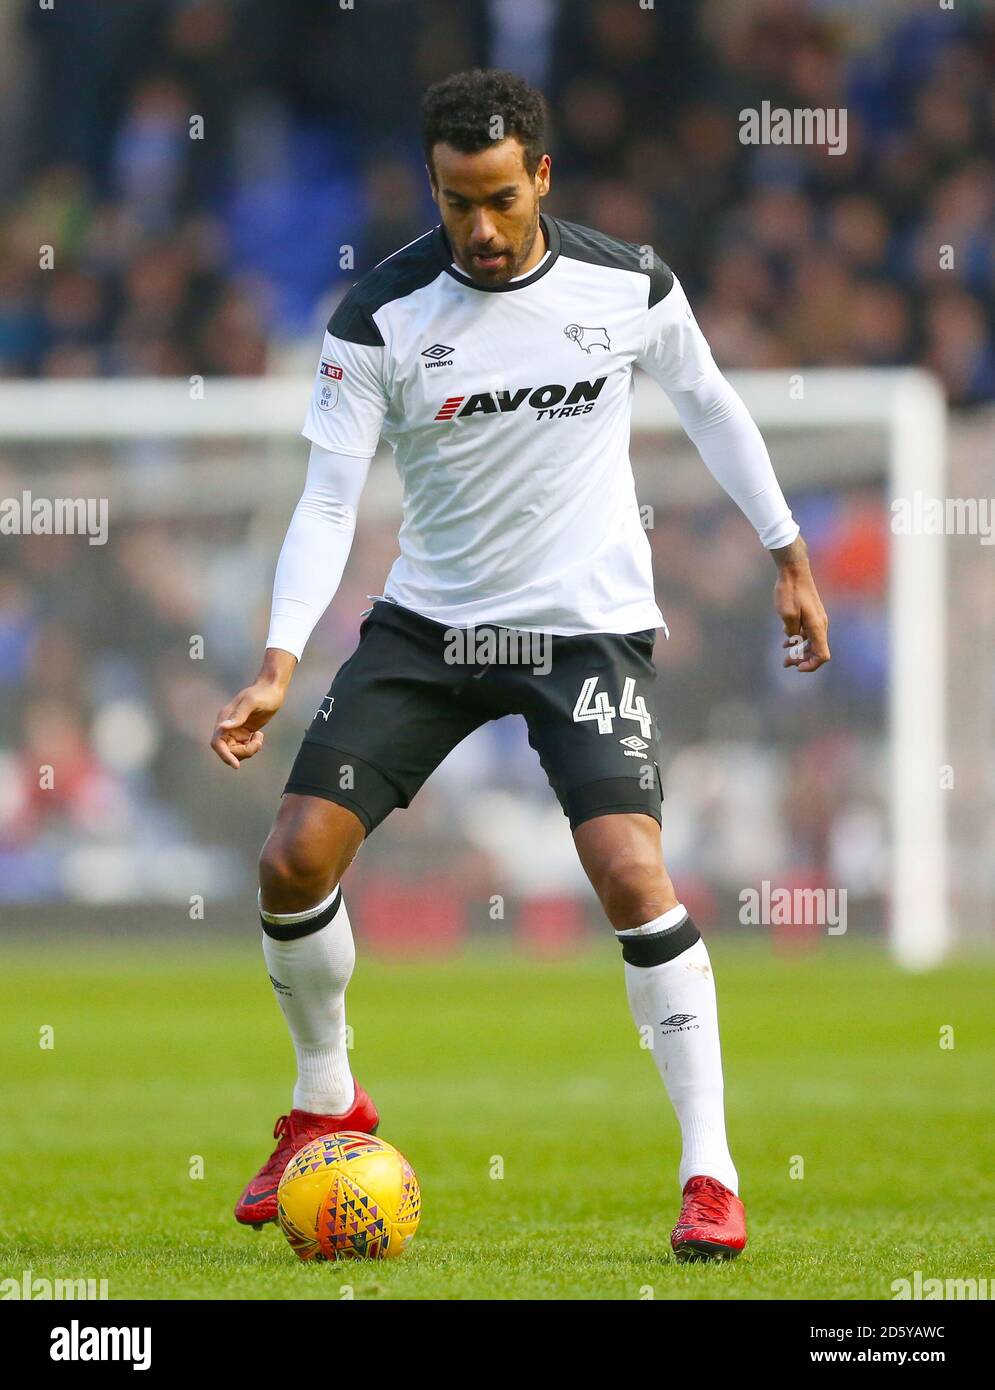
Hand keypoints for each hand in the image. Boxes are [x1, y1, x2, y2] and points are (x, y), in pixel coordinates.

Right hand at [210, 650, 296, 767]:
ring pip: (236, 751)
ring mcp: (235, 730)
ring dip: (248, 750)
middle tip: (257, 743)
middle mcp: (227, 725)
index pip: (217, 742)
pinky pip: (244, 747)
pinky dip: (252, 747)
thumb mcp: (252, 703)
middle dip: (242, 752)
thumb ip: (238, 716)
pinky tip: (259, 736)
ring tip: (259, 738)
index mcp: (225, 718)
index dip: (224, 755)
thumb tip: (222, 728)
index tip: (236, 765)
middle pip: (228, 750)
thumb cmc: (263, 694)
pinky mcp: (244, 732)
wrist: (273, 689)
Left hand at [771, 537, 830, 673]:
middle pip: (817, 651)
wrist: (794, 571)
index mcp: (817, 627)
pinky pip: (808, 632)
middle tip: (785, 663)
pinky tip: (786, 639)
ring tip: (784, 653)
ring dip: (799, 650)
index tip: (796, 666)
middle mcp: (820, 624)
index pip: (822, 655)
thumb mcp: (787, 615)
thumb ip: (792, 632)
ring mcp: (817, 619)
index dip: (811, 665)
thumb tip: (794, 642)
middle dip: (802, 659)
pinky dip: (798, 638)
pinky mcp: (812, 613)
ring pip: (812, 641)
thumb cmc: (790, 591)